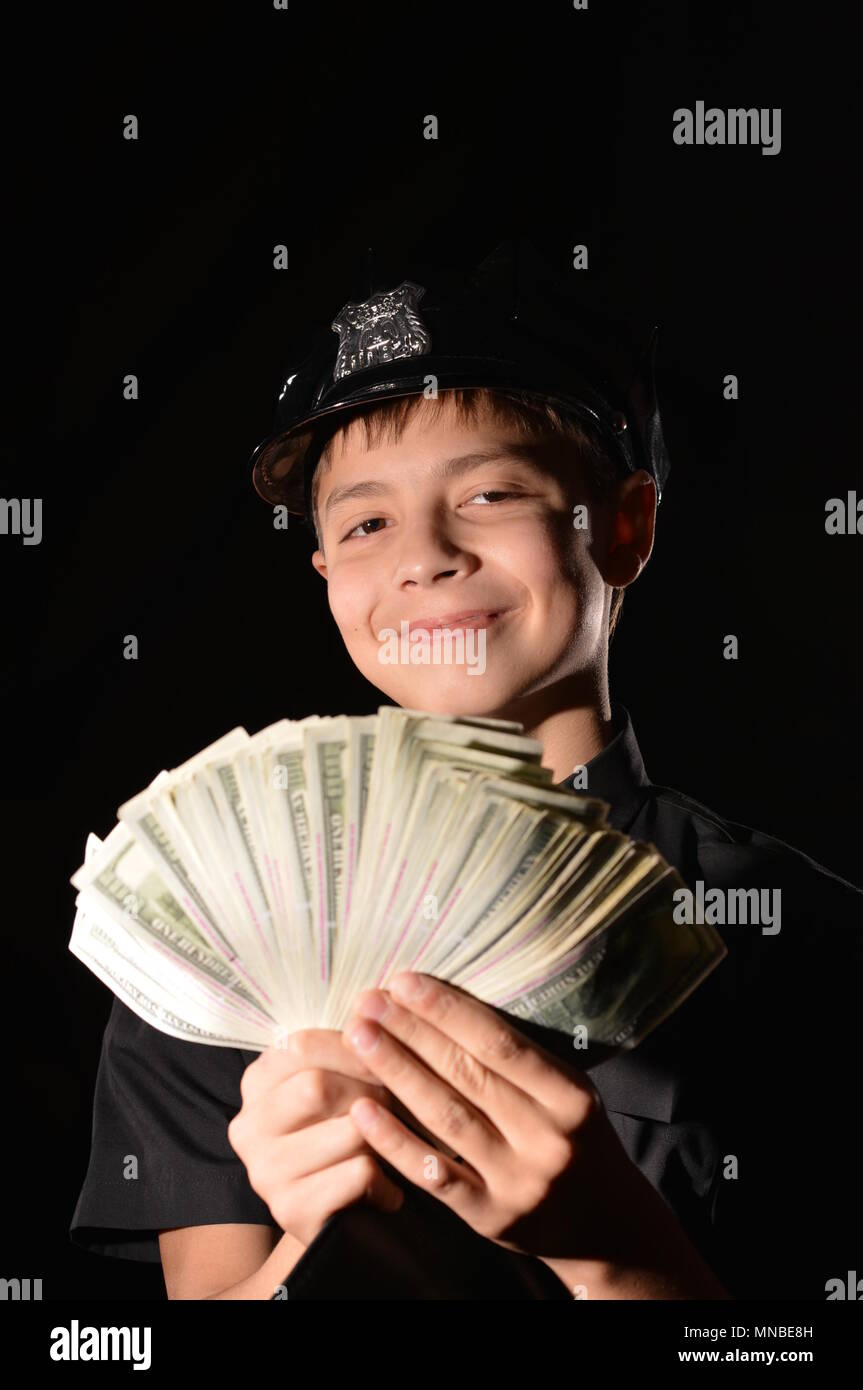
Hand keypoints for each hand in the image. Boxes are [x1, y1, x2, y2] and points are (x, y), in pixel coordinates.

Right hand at [227, 1028, 403, 1249]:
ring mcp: (265, 1173)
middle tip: (394, 1100)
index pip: (301, 1046)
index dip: (354, 1045)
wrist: (333, 1217)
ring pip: (347, 1131)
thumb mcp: (337, 1082)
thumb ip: (347, 1046)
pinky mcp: (291, 1211)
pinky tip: (386, 1185)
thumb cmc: (342, 1134)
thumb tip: (380, 1000)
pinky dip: (386, 1178)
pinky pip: (358, 1175)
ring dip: (383, 1135)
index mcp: (257, 1083)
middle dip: (369, 1089)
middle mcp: (248, 1126)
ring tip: (391, 1143)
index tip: (390, 1048)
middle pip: (318, 1086)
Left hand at [341, 973, 727, 1295]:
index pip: (499, 1043)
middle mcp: (548, 1139)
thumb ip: (520, 1059)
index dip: (447, 1010)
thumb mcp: (568, 1093)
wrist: (608, 1225)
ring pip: (446, 1117)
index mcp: (571, 1096)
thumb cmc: (576, 1138)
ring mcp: (518, 1182)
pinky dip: (395, 1141)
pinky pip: (435, 1174)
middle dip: (411, 1032)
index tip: (404, 982)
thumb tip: (445, 1002)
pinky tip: (363, 1110)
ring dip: (396, 1073)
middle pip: (466, 1074)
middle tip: (366, 1001)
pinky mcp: (491, 1218)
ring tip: (358, 1038)